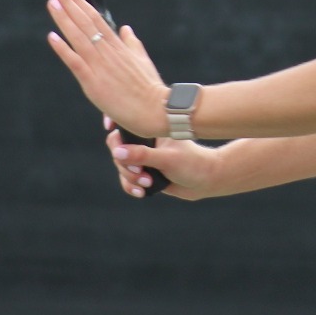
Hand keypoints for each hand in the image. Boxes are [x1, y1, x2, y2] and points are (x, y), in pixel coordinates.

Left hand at [45, 0, 167, 140]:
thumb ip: (131, 43)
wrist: (156, 109)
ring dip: (63, 19)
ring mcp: (99, 66)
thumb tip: (125, 29)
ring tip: (52, 2)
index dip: (81, 3)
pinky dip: (63, 49)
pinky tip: (51, 36)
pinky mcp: (93, 82)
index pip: (96, 18)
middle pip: (85, 22)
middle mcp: (107, 52)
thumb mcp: (142, 60)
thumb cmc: (150, 88)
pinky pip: (75, 62)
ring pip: (78, 37)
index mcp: (118, 45)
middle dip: (68, 4)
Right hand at [105, 117, 220, 200]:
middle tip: (141, 173)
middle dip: (126, 164)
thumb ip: (143, 155)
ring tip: (146, 184)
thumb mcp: (168, 158)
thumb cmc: (193, 163)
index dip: (114, 122)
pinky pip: (128, 179)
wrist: (207, 181)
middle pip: (119, 149)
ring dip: (129, 177)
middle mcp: (146, 141)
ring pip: (122, 166)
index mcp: (152, 129)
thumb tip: (117, 152)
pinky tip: (141, 192)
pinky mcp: (145, 171)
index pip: (127, 122)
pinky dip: (131, 186)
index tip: (109, 127)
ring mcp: (145, 157)